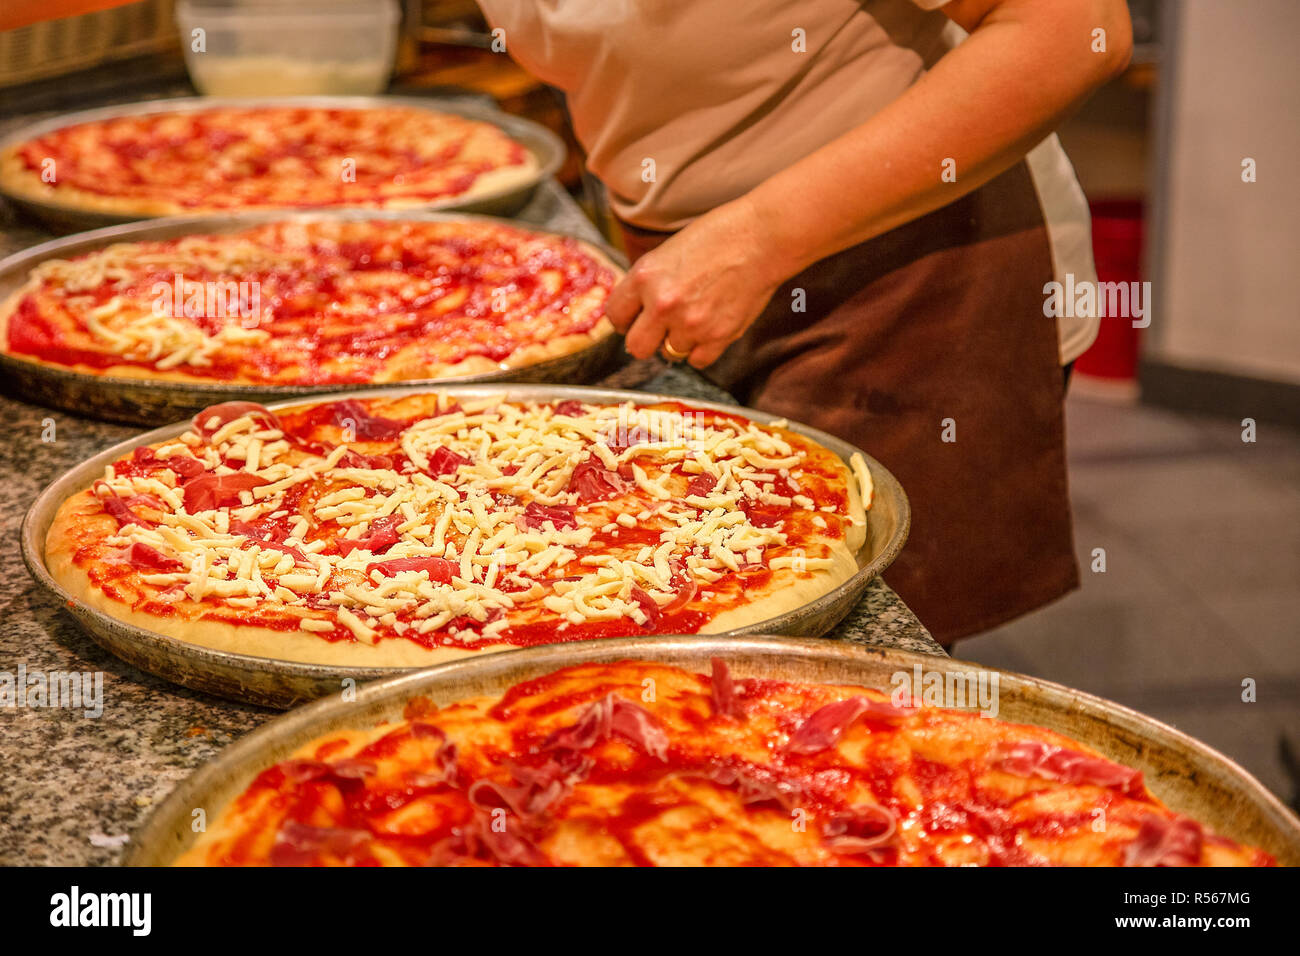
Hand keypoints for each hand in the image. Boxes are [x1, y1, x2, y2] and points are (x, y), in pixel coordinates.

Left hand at [604, 197, 787, 368]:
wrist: (761, 238)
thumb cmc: (717, 236)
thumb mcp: (667, 252)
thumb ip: (648, 283)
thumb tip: (636, 310)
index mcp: (644, 277)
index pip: (615, 316)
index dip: (624, 319)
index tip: (632, 320)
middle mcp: (662, 304)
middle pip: (636, 347)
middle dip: (645, 340)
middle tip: (658, 330)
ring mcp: (690, 324)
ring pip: (669, 353)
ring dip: (679, 341)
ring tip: (695, 317)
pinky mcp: (717, 337)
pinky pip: (697, 360)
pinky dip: (701, 350)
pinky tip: (708, 329)